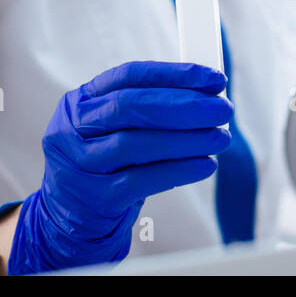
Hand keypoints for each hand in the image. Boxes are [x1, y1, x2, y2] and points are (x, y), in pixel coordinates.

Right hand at [7, 60, 231, 274]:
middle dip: (184, 106)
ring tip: (220, 138)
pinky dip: (178, 171)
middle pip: (132, 106)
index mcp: (81, 100)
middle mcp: (72, 127)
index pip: (130, 75)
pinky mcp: (94, 197)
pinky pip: (141, 180)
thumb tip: (207, 97)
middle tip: (223, 109)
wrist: (72, 221)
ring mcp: (78, 163)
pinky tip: (205, 165)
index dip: (176, 74)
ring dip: (187, 139)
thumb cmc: (106, 167)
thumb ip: (149, 111)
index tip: (215, 79)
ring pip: (136, 143)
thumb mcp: (114, 130)